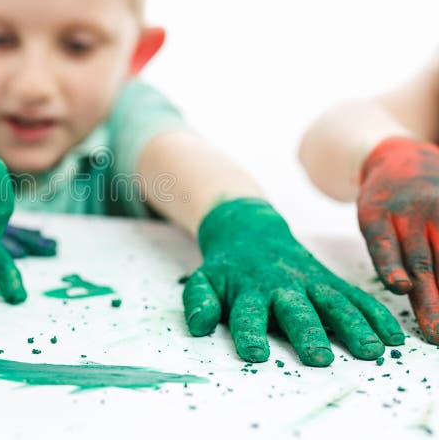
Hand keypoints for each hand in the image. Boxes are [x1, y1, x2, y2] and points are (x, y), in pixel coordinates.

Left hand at [184, 198, 403, 366]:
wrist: (250, 232)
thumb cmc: (227, 269)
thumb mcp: (204, 279)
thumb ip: (198, 301)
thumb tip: (199, 325)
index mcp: (248, 290)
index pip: (247, 314)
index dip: (249, 333)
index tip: (255, 353)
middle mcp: (282, 287)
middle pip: (296, 312)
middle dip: (308, 334)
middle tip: (319, 358)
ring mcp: (310, 283)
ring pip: (334, 304)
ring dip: (353, 326)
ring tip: (369, 351)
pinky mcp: (330, 282)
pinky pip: (356, 297)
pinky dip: (374, 314)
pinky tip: (392, 336)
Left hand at [358, 136, 438, 342]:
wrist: (401, 155)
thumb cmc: (385, 203)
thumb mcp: (374, 220)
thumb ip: (388, 254)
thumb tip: (407, 293)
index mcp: (376, 216)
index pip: (384, 244)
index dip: (391, 266)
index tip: (400, 287)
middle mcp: (409, 213)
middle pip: (421, 261)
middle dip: (431, 301)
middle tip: (435, 333)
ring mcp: (437, 209)